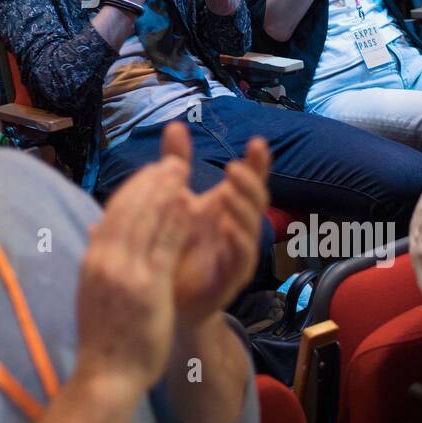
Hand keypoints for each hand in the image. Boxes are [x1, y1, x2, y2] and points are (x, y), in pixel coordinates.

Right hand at [73, 145, 190, 396]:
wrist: (105, 374)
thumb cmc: (104, 336)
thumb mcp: (93, 290)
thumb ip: (99, 258)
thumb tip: (97, 230)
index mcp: (93, 260)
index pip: (113, 213)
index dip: (134, 188)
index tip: (151, 172)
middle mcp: (106, 261)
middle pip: (129, 208)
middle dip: (152, 181)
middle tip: (172, 162)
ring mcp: (126, 273)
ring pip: (146, 219)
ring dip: (164, 190)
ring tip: (181, 172)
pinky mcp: (148, 287)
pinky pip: (164, 245)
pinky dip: (174, 220)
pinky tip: (188, 203)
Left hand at [159, 122, 271, 326]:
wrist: (163, 296)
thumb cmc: (174, 244)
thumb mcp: (173, 198)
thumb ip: (177, 163)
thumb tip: (176, 125)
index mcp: (227, 207)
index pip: (249, 181)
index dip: (257, 163)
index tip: (257, 142)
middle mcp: (237, 228)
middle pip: (255, 202)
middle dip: (249, 183)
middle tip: (233, 168)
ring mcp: (237, 253)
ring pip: (251, 229)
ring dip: (242, 209)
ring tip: (228, 192)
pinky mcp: (230, 278)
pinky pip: (240, 259)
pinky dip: (236, 241)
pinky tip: (226, 227)